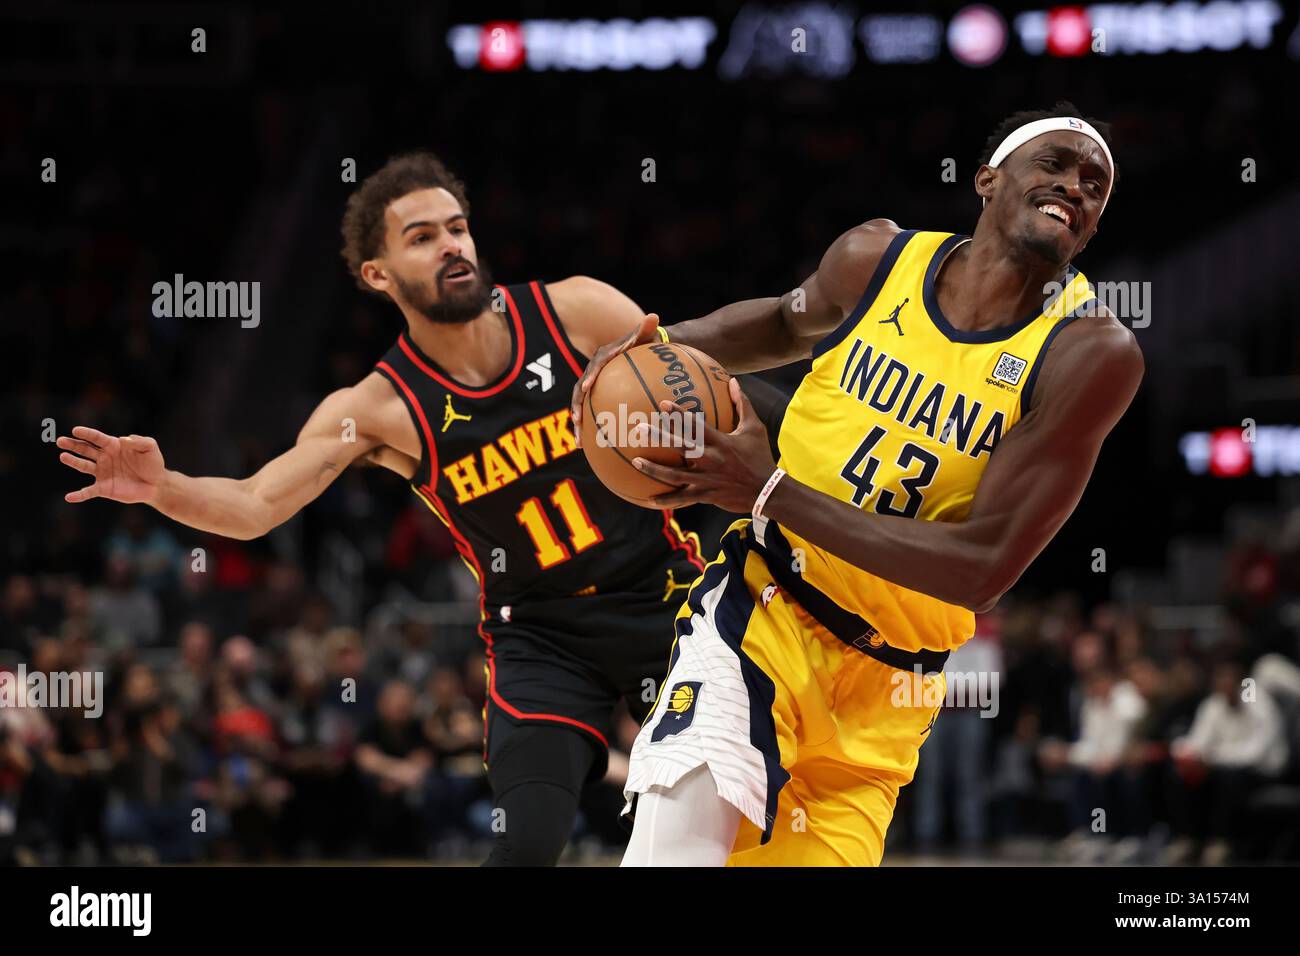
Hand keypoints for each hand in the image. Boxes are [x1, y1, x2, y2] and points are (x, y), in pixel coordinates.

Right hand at [57, 427, 165, 504]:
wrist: (156, 484)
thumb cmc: (152, 463)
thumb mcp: (150, 447)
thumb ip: (139, 441)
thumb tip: (123, 440)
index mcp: (113, 445)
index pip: (97, 438)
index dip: (86, 434)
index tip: (75, 430)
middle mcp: (104, 458)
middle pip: (85, 449)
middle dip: (73, 445)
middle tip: (60, 441)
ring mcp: (102, 473)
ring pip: (84, 466)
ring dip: (73, 461)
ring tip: (63, 457)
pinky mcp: (104, 488)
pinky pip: (89, 492)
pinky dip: (79, 495)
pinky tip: (69, 497)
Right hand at [571, 313, 660, 447]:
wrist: (641, 352)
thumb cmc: (645, 344)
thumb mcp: (646, 336)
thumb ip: (647, 328)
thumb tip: (654, 315)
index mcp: (602, 358)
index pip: (593, 367)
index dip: (589, 377)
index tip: (586, 389)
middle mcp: (593, 372)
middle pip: (579, 391)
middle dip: (575, 406)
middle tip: (576, 421)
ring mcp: (592, 386)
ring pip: (580, 406)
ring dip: (577, 424)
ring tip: (578, 442)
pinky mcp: (596, 397)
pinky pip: (589, 414)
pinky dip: (587, 429)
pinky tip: (588, 447)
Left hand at [631, 377, 776, 512]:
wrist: (767, 491)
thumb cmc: (759, 456)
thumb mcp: (754, 428)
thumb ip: (742, 404)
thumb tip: (733, 381)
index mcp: (720, 442)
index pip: (696, 426)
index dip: (679, 415)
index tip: (663, 404)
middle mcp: (710, 459)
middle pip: (680, 447)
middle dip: (659, 437)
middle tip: (640, 428)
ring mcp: (706, 479)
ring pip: (675, 475)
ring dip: (654, 469)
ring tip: (636, 461)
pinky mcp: (705, 494)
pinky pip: (683, 498)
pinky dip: (667, 500)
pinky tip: (650, 500)